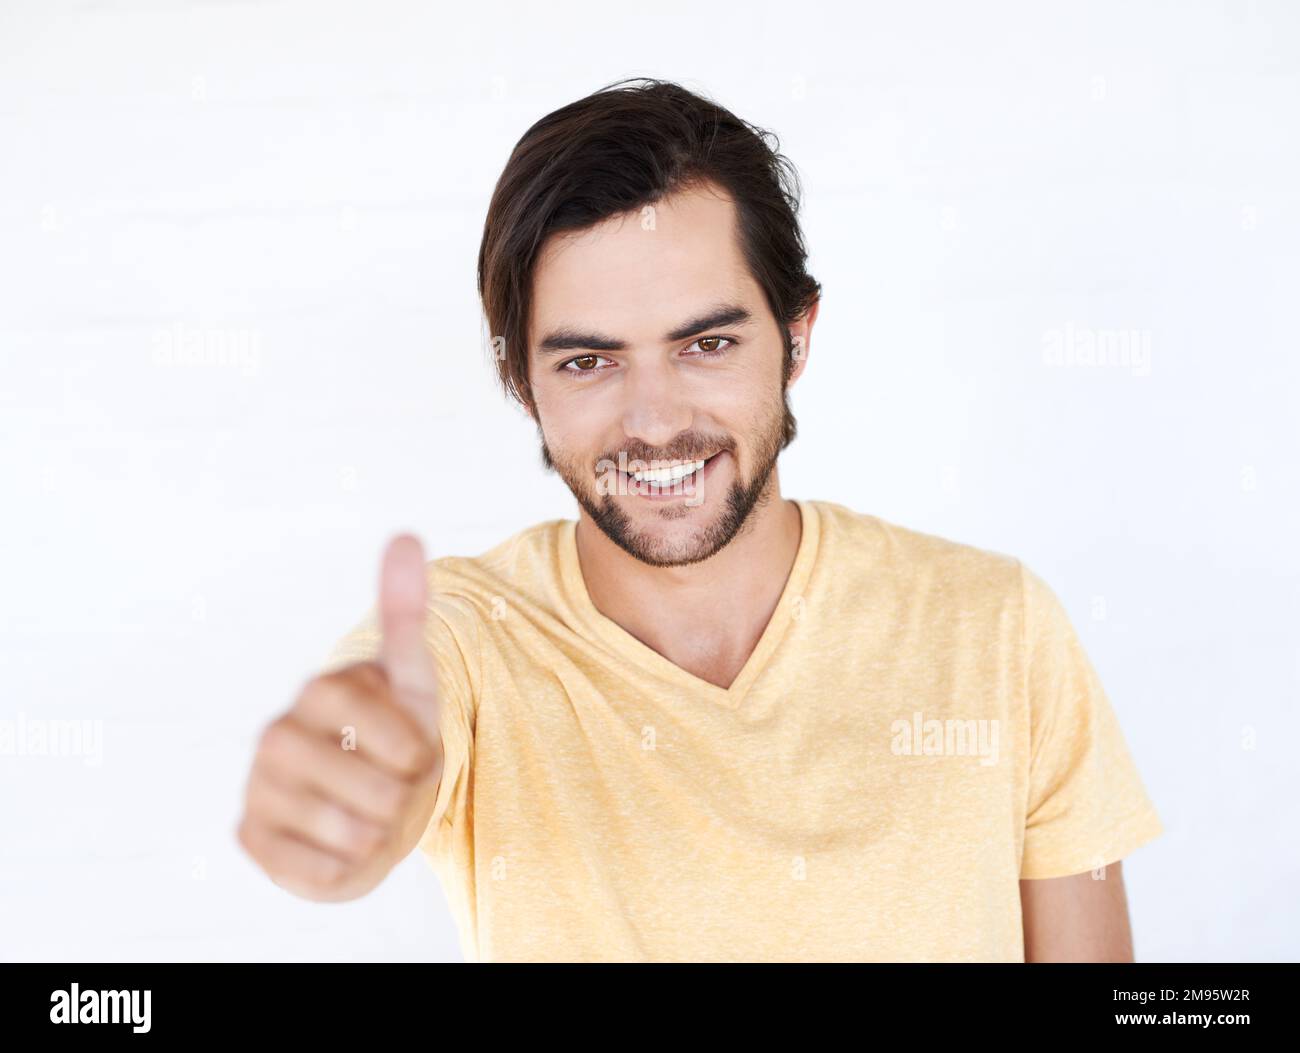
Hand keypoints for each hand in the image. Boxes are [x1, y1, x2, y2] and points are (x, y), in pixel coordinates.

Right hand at [237, 535, 443, 901]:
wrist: (373, 803)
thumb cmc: (395, 737)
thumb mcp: (412, 676)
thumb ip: (406, 610)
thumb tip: (408, 535)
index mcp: (316, 693)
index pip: (383, 730)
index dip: (411, 747)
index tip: (412, 749)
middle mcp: (275, 738)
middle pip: (372, 788)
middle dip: (401, 795)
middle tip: (390, 784)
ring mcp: (259, 790)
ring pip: (352, 834)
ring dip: (379, 832)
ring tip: (370, 812)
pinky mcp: (252, 840)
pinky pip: (322, 872)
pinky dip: (347, 867)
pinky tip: (338, 843)